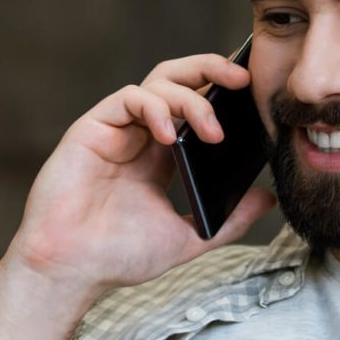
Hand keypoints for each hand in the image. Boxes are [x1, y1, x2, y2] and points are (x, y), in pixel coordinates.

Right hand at [4, 54, 277, 301]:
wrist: (71, 270)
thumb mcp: (189, 238)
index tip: (255, 93)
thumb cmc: (117, 257)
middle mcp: (139, 136)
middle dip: (211, 69)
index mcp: (161, 155)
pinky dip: (154, 108)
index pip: (195, 105)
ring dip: (191, 97)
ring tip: (212, 130)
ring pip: (157, 83)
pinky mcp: (92, 129)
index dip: (222, 92)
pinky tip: (171, 135)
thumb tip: (269, 198)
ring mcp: (115, 130)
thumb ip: (230, 220)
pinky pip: (128, 98)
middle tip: (243, 79)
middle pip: (178, 80)